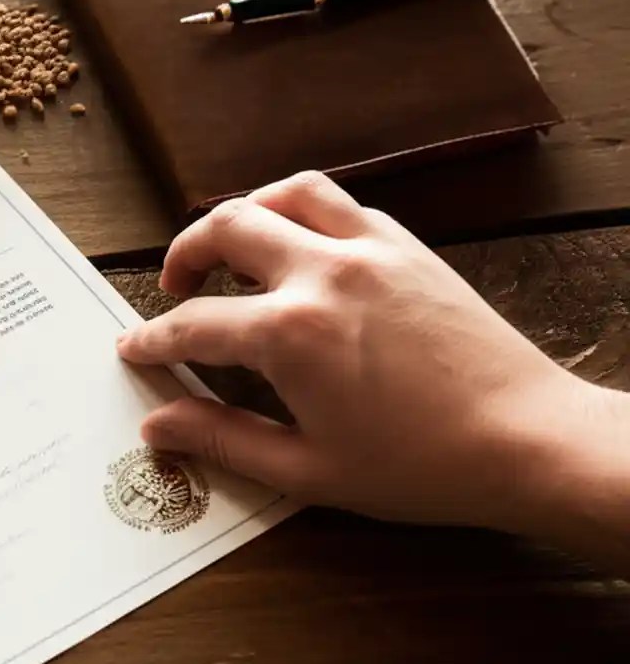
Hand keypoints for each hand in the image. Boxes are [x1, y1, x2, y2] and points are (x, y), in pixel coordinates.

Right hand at [117, 171, 624, 538]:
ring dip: (247, 214)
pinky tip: (304, 253)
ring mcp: (372, 250)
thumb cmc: (421, 465)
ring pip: (287, 193)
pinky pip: (343, 205)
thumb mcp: (307, 469)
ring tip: (234, 250)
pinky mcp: (410, 248)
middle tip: (175, 286)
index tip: (134, 347)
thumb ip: (222, 440)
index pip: (193, 324)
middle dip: (184, 252)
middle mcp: (325, 274)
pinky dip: (306, 215)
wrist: (527, 441)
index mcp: (291, 334)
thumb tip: (160, 425)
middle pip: (227, 227)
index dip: (153, 339)